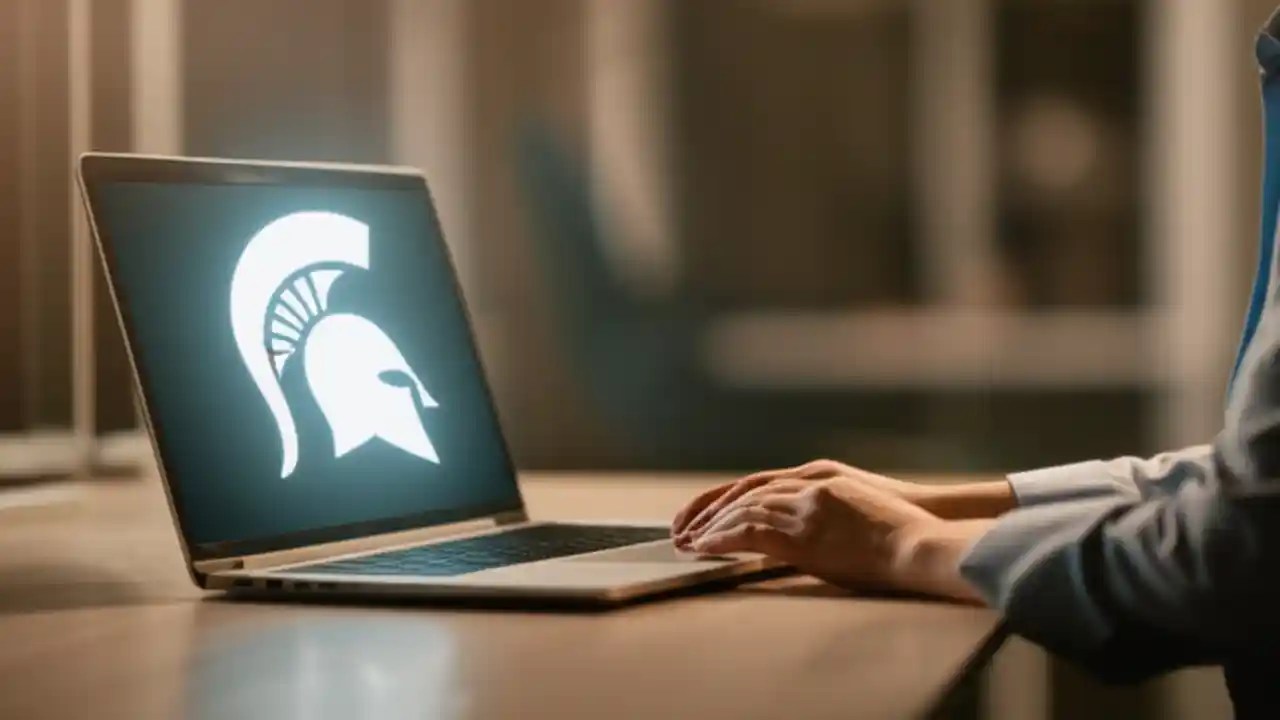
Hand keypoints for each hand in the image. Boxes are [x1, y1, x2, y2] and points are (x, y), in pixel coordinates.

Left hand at [674, 474, 990, 600]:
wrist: (923, 540)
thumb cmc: (900, 532)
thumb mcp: (858, 509)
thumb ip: (827, 514)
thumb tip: (804, 537)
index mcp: (817, 476)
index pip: (757, 482)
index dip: (724, 498)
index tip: (699, 514)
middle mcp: (807, 483)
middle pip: (743, 492)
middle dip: (708, 510)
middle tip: (679, 529)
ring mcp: (806, 504)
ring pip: (743, 510)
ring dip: (710, 527)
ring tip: (685, 543)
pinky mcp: (806, 530)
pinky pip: (751, 531)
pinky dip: (723, 538)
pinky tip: (704, 548)